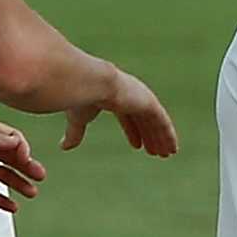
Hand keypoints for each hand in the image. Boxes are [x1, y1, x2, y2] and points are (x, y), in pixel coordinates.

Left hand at [0, 115, 42, 212]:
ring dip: (18, 183)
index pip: (11, 138)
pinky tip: (12, 205)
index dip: (20, 147)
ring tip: (31, 192)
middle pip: (11, 158)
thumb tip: (14, 142)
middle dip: (27, 166)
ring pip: (4, 175)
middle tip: (39, 175)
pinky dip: (1, 198)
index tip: (25, 157)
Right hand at [61, 65, 177, 156]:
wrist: (89, 82)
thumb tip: (63, 148)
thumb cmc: (79, 96)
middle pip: (145, 120)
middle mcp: (131, 96)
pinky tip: (173, 147)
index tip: (138, 146)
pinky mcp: (150, 102)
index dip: (133, 132)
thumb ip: (74, 133)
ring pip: (157, 123)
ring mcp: (142, 98)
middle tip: (157, 152)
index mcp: (114, 96)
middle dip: (151, 137)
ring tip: (167, 154)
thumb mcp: (78, 119)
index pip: (128, 117)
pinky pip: (163, 122)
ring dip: (162, 139)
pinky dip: (169, 135)